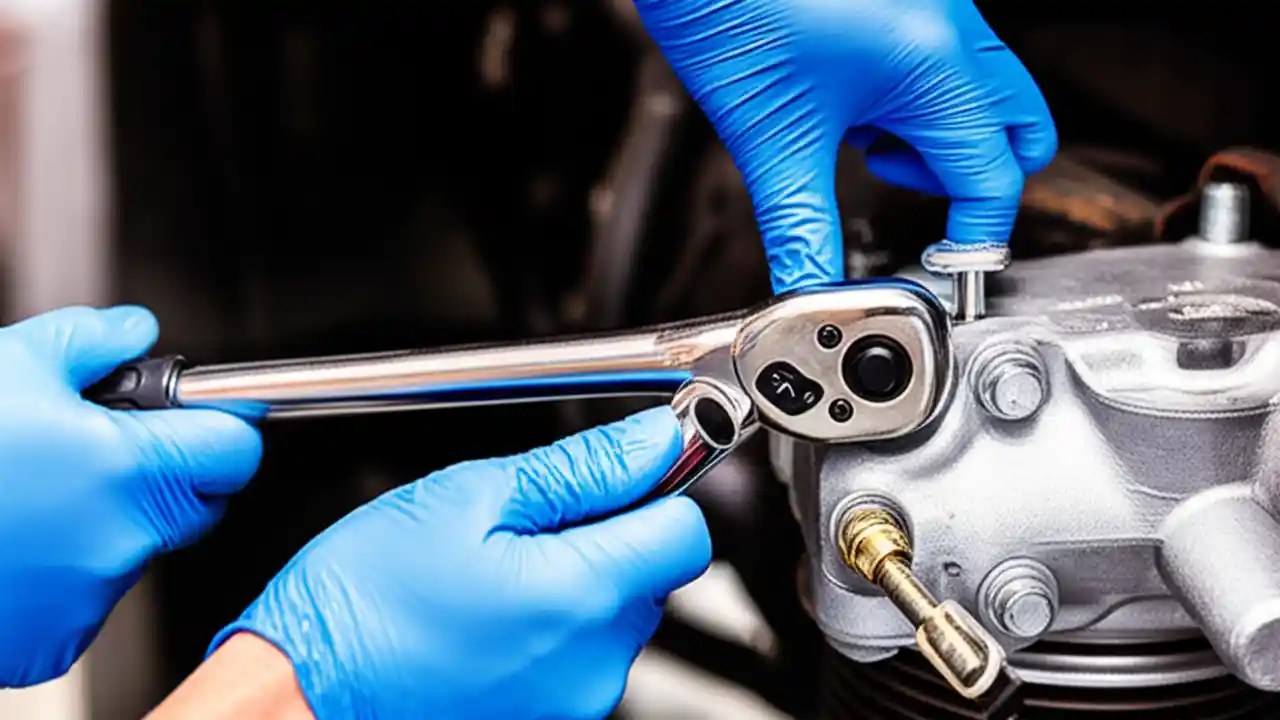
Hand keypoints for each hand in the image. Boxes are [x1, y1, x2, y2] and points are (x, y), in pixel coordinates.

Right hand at [0, 306, 261, 686]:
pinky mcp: (56, 639)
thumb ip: (91, 340)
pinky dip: (66, 567)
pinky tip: (16, 538)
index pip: (236, 452)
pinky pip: (90, 594)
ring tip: (33, 494)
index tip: (200, 419)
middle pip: (198, 502)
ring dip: (109, 519)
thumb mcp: (12, 365)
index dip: (221, 427)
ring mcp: (91, 596)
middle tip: (99, 449)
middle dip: (168, 473)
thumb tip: (135, 331)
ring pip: (141, 545)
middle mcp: (124, 540)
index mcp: (131, 470)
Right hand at [210, 408, 710, 719]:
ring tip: (492, 569)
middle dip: (609, 530)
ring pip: (617, 612)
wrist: (296, 705)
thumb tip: (652, 441)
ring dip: (577, 577)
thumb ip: (579, 470)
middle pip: (654, 571)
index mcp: (581, 595)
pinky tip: (488, 612)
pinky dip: (551, 624)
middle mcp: (595, 663)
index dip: (659, 485)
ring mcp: (575, 703)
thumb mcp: (466, 500)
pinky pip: (580, 654)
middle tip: (525, 516)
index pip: (687, 530)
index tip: (623, 465)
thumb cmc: (359, 609)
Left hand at [635, 0, 1057, 291]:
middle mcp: (952, 24)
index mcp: (933, 64)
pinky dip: (918, 98)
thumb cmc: (727, 8)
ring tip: (862, 139)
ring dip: (940, 136)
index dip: (972, 238)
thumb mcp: (770, 139)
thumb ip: (801, 229)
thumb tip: (815, 291)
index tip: (946, 270)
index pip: (994, 177)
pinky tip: (854, 102)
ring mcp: (937, 2)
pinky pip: (950, 59)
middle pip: (1019, 130)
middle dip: (974, 179)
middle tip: (910, 193)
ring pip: (987, 93)